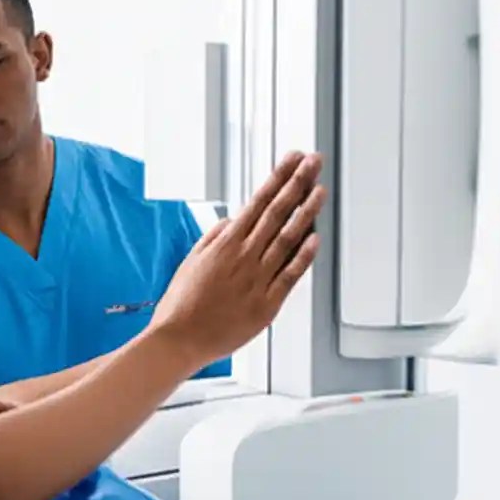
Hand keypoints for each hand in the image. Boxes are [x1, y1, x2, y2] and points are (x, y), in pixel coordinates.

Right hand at [150, 151, 327, 365]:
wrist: (179, 338)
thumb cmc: (181, 305)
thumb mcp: (191, 262)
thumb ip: (212, 239)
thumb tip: (230, 222)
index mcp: (225, 244)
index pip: (258, 201)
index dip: (277, 178)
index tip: (291, 161)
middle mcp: (244, 257)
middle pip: (277, 212)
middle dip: (297, 184)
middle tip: (313, 163)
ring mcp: (257, 279)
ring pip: (288, 238)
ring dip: (307, 212)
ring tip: (320, 191)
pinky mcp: (267, 304)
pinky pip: (290, 275)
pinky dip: (304, 256)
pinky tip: (316, 238)